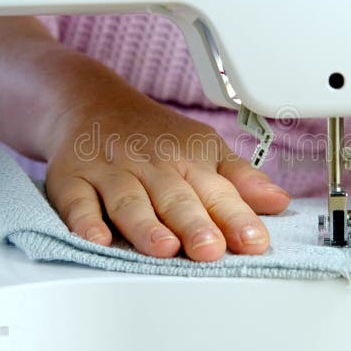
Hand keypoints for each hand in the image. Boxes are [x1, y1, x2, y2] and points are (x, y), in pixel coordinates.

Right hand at [42, 82, 289, 261]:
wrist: (91, 101)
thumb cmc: (155, 135)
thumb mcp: (204, 147)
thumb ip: (240, 179)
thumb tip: (279, 202)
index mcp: (189, 160)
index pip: (218, 191)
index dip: (237, 217)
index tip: (254, 240)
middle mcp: (151, 166)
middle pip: (175, 197)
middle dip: (194, 224)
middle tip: (211, 249)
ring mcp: (110, 172)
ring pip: (129, 201)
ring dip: (146, 225)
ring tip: (164, 248)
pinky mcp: (71, 180)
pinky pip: (77, 201)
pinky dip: (84, 220)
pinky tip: (97, 238)